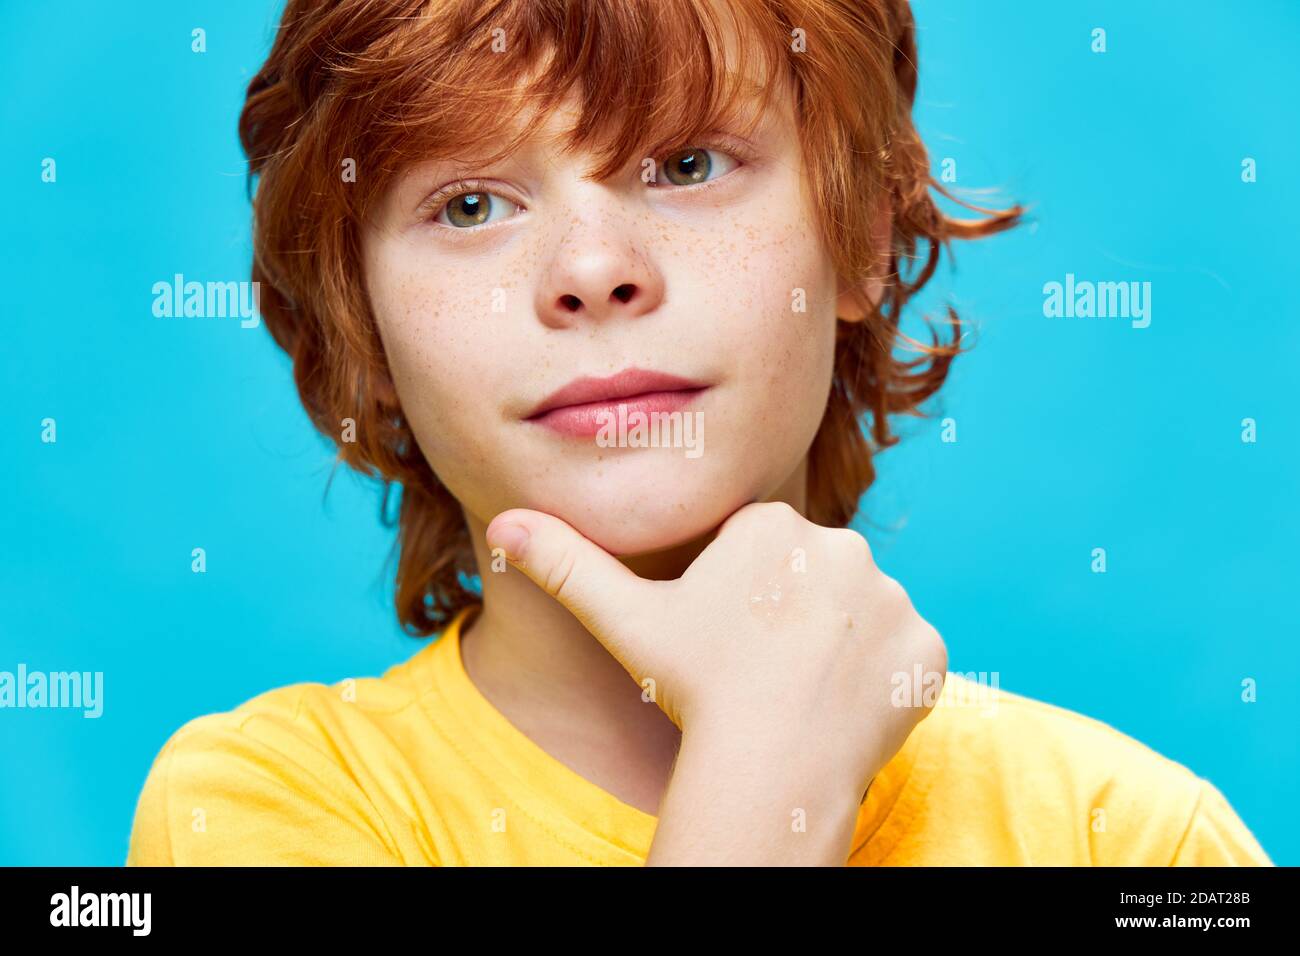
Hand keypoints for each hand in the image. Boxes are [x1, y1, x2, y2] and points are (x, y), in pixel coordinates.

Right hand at [485, 500, 947, 793]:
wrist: (769, 762)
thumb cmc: (694, 687)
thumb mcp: (623, 620)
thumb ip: (566, 564)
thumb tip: (503, 522)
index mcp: (775, 526)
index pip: (765, 557)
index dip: (743, 604)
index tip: (730, 640)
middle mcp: (845, 544)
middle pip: (816, 580)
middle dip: (793, 619)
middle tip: (763, 669)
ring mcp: (894, 597)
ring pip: (861, 617)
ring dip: (838, 648)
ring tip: (799, 689)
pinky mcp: (928, 648)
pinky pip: (905, 657)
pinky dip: (881, 681)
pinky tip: (842, 705)